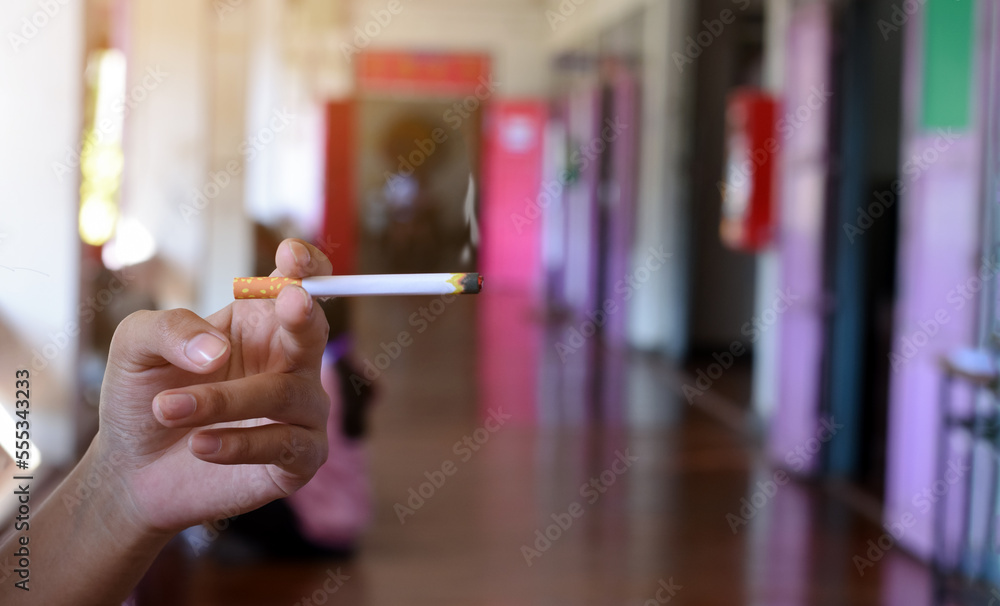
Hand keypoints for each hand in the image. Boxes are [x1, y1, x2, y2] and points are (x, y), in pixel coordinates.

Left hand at [94, 239, 331, 534]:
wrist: (130, 473)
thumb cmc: (143, 398)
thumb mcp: (136, 346)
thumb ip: (171, 329)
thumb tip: (218, 351)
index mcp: (260, 324)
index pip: (298, 285)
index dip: (306, 267)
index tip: (290, 257)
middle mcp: (290, 362)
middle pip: (314, 329)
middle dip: (304, 314)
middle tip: (290, 301)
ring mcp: (301, 410)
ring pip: (285, 393)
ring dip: (224, 400)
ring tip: (166, 408)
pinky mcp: (300, 458)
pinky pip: (286, 443)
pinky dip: (240, 443)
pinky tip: (199, 445)